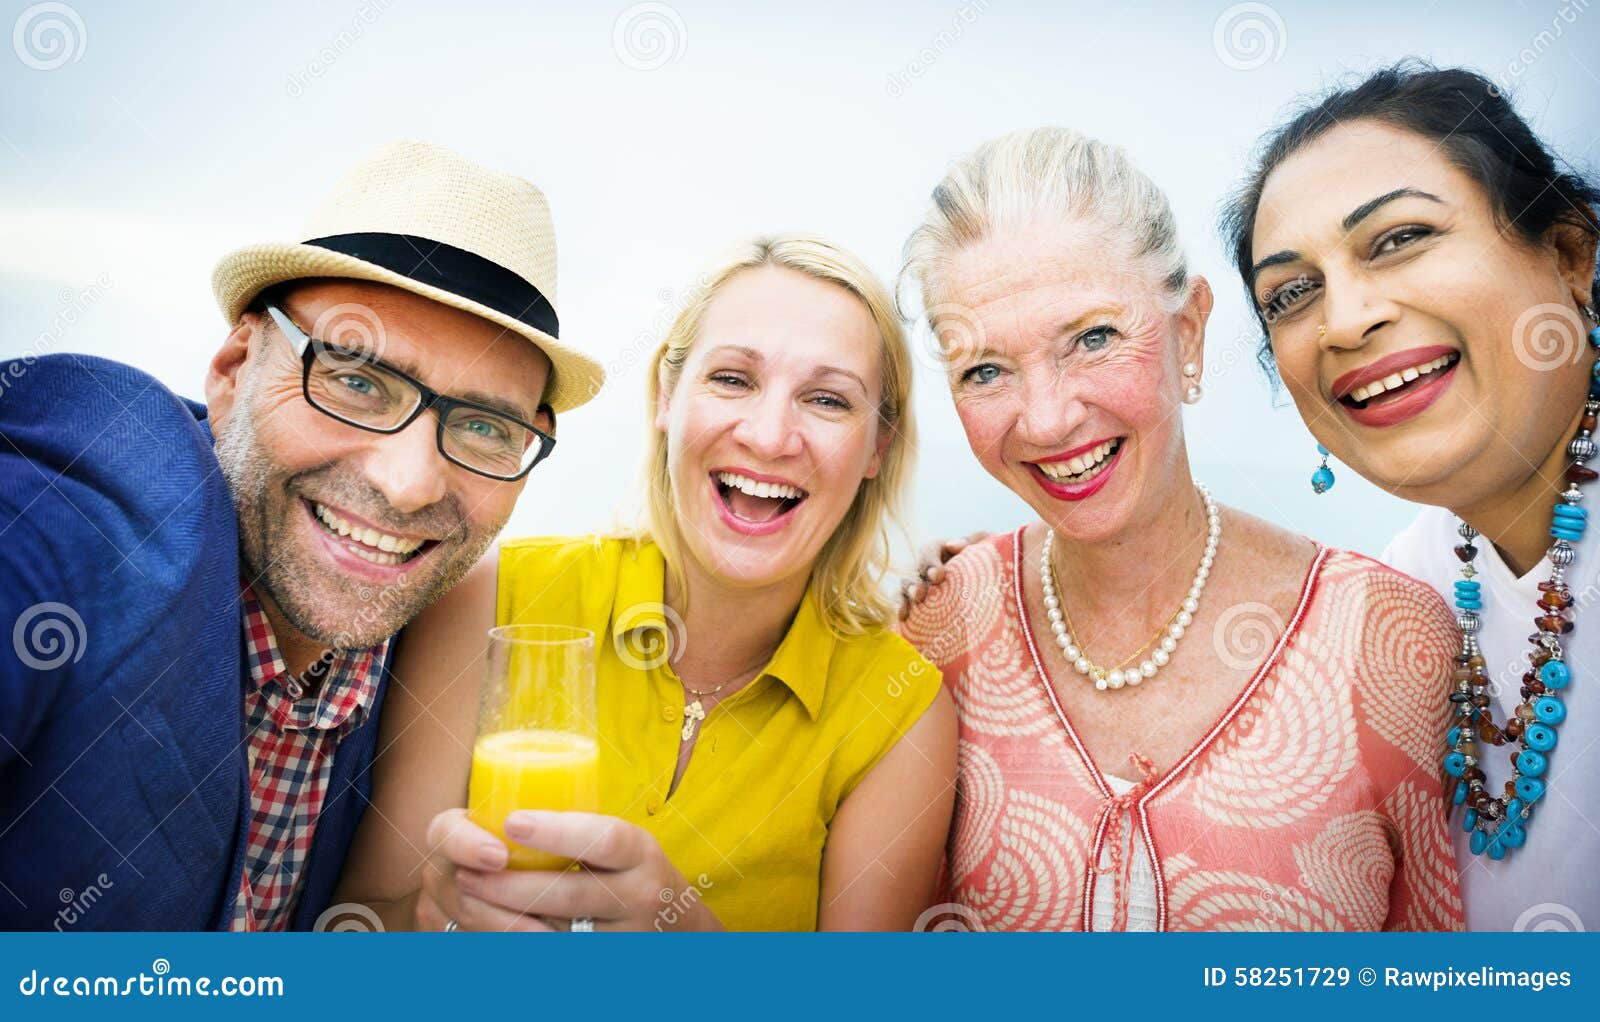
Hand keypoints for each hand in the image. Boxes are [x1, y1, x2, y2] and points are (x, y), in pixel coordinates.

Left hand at [416, 808, 719, 931]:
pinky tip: (486, 935)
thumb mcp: (623, 848)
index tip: (511, 823)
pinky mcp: (607, 971)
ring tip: (466, 901)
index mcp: (642, 854)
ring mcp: (625, 941)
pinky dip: (516, 946)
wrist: (678, 934)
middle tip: (467, 872)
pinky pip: (553, 961)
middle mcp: (640, 897)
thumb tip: (500, 808)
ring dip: (501, 919)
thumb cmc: (632, 877)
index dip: (557, 831)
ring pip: (553, 935)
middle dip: (509, 884)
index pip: (604, 838)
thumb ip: (580, 832)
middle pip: (568, 893)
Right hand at [898, 532, 989, 619]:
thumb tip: (952, 545)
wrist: (997, 588)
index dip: (928, 562)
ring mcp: (922, 586)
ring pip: (905, 588)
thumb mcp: (987, 547)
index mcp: (941, 550)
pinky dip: (899, 609)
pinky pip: (903, 604)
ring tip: (906, 610)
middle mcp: (928, 567)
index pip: (927, 550)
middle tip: (920, 595)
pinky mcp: (920, 604)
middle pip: (914, 572)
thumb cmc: (990, 562)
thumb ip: (973, 541)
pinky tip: (901, 618)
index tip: (937, 576)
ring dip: (904, 597)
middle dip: (915, 584)